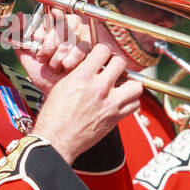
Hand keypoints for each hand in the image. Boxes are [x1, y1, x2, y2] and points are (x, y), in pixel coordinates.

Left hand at [14, 9, 92, 95]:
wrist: (58, 93)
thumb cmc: (45, 76)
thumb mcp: (28, 56)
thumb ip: (19, 35)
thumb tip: (20, 15)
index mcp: (53, 27)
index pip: (50, 17)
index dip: (44, 32)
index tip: (39, 42)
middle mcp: (69, 28)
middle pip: (61, 26)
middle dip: (50, 46)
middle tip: (45, 58)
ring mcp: (83, 37)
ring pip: (70, 37)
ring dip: (59, 56)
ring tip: (56, 66)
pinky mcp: (95, 47)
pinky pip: (82, 47)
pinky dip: (71, 60)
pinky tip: (67, 67)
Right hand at [32, 44, 141, 162]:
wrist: (55, 140)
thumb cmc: (53, 116)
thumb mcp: (61, 86)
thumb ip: (79, 73)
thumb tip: (90, 66)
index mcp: (83, 76)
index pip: (103, 50)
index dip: (104, 52)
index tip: (102, 57)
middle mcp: (99, 87)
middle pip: (121, 63)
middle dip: (117, 65)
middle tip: (113, 70)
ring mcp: (110, 103)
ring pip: (135, 85)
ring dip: (129, 84)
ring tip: (121, 87)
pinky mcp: (115, 118)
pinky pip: (135, 105)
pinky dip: (131, 102)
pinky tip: (121, 102)